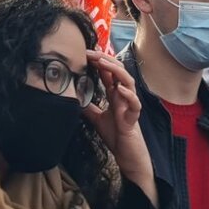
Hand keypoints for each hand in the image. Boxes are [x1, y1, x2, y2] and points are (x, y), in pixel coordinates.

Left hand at [82, 50, 157, 207]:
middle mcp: (124, 96)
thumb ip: (89, 108)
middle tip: (91, 52)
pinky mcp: (134, 118)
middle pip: (118, 71)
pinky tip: (119, 88)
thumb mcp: (97, 119)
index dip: (99, 61)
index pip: (108, 72)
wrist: (127, 156)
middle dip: (105, 60)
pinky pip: (135, 104)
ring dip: (116, 70)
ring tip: (104, 62)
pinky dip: (128, 95)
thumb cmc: (117, 136)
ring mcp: (130, 105)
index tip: (86, 52)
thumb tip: (74, 98)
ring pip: (128, 81)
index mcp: (115, 94)